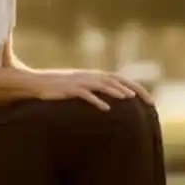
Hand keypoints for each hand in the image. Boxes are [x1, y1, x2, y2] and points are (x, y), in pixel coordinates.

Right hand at [34, 70, 153, 110]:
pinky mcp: (69, 90)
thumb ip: (93, 90)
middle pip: (117, 80)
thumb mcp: (78, 87)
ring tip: (129, 99)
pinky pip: (85, 95)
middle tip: (148, 102)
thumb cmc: (57, 88)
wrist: (34, 83)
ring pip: (103, 84)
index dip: (136, 87)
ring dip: (116, 90)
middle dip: (134, 90)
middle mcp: (89, 76)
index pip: (120, 79)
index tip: (149, 100)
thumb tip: (108, 101)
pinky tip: (106, 109)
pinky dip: (96, 101)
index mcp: (94, 76)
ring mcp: (80, 82)